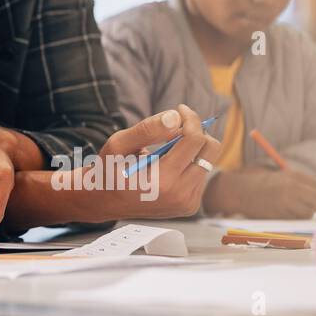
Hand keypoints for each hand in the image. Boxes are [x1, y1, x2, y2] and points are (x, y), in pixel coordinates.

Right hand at [95, 105, 222, 218]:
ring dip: (192, 148)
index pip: (194, 141)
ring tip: (166, 149)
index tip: (180, 109)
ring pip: (208, 161)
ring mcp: (188, 203)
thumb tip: (175, 117)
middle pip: (210, 150)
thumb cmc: (109, 170)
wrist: (105, 202)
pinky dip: (189, 162)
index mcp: (162, 181)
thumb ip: (147, 130)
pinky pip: (201, 174)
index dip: (191, 119)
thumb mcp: (118, 144)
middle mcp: (180, 195)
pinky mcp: (190, 205)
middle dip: (197, 131)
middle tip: (177, 125)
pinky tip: (168, 164)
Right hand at [203, 167, 315, 218]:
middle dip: (315, 204)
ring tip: (295, 211)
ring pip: (309, 212)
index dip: (315, 192)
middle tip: (308, 206)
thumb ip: (297, 183)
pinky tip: (285, 214)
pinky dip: (295, 219)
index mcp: (291, 175)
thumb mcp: (278, 176)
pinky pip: (297, 219)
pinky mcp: (281, 213)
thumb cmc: (258, 183)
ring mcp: (287, 201)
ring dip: (306, 213)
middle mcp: (292, 187)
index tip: (310, 196)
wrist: (239, 192)